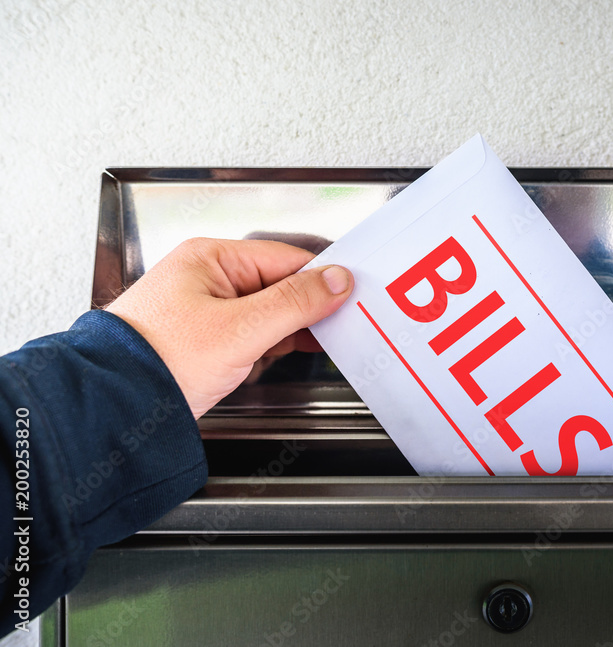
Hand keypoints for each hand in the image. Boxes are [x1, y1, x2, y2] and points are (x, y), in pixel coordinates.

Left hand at [106, 237, 352, 417]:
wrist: (115, 408)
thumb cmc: (158, 362)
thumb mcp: (240, 329)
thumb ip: (295, 302)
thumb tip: (336, 280)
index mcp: (211, 259)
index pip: (286, 259)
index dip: (322, 279)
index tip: (352, 295)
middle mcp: (209, 278)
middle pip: (280, 284)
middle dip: (310, 306)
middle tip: (342, 323)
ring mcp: (209, 310)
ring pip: (270, 310)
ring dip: (295, 326)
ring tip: (321, 341)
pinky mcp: (209, 338)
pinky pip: (256, 331)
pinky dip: (277, 341)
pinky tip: (294, 351)